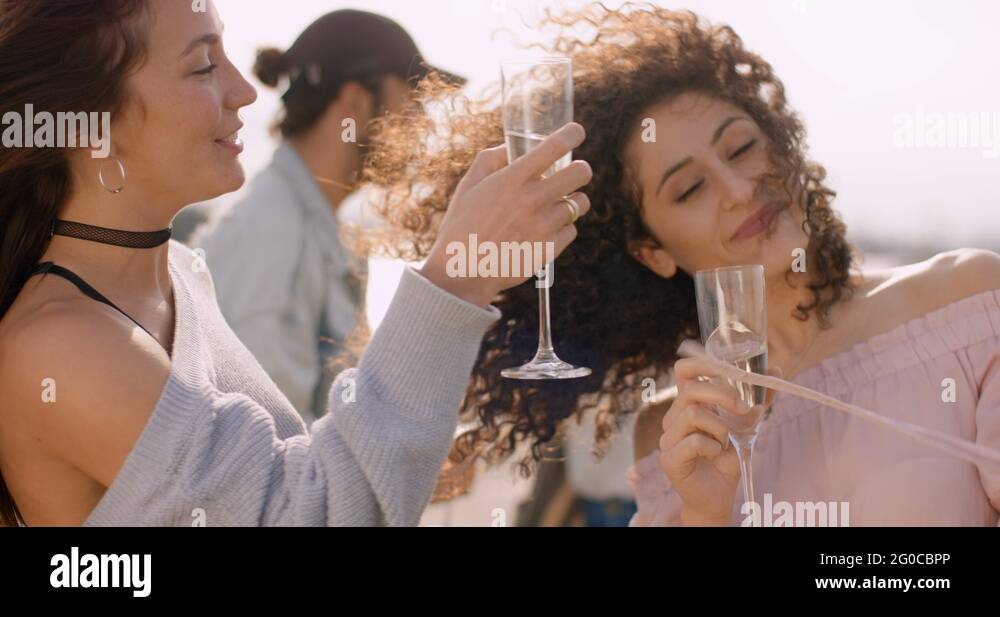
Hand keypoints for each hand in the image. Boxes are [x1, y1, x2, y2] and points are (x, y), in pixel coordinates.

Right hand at [419, 123, 592, 306]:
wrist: (461, 272)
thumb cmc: (461, 226)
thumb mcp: (468, 186)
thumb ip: (489, 160)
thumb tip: (509, 147)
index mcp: (512, 179)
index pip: (553, 147)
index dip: (571, 134)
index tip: (576, 132)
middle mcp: (532, 199)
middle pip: (580, 173)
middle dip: (580, 169)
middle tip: (574, 172)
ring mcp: (544, 225)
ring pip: (580, 203)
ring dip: (573, 200)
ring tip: (560, 204)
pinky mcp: (550, 248)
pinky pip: (571, 230)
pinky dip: (563, 228)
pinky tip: (548, 229)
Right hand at [659, 357, 779, 525]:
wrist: (719, 494)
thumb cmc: (728, 458)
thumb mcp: (748, 426)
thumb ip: (759, 401)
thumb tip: (777, 372)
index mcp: (689, 404)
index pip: (684, 370)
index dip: (702, 363)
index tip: (729, 370)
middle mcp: (674, 417)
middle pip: (691, 390)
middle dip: (723, 396)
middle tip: (745, 410)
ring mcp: (668, 437)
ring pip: (693, 414)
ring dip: (720, 428)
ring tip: (726, 443)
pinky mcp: (669, 458)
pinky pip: (694, 442)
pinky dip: (712, 447)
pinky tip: (715, 455)